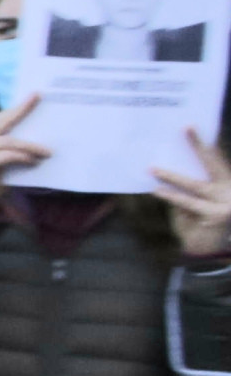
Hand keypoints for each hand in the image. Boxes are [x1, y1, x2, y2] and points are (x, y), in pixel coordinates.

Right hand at [0, 96, 49, 209]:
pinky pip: (6, 156)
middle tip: (38, 102)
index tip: (34, 95)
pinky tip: (33, 161)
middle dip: (21, 112)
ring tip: (46, 151)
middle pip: (0, 122)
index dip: (16, 108)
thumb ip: (2, 146)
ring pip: (7, 141)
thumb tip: (31, 134)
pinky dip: (22, 157)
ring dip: (30, 146)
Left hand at [151, 127, 230, 258]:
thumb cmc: (198, 221)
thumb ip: (190, 183)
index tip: (193, 125)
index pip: (216, 158)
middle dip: (200, 145)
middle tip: (187, 127)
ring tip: (153, 168)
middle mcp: (230, 189)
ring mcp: (226, 202)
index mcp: (228, 181)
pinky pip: (188, 202)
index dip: (206, 142)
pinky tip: (156, 190)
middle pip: (213, 162)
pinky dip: (171, 196)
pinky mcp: (215, 216)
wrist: (208, 251)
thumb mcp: (196, 199)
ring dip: (172, 176)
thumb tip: (169, 162)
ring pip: (196, 184)